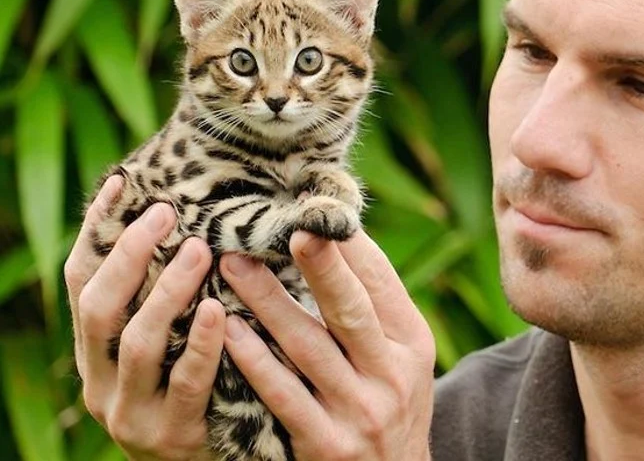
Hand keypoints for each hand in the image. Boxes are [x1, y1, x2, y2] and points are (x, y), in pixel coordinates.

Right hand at [64, 176, 224, 460]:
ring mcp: (131, 412)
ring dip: (169, 290)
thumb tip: (186, 218)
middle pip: (99, 307)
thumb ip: (168, 296)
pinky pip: (186, 383)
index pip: (81, 281)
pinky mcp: (172, 436)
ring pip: (139, 342)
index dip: (98, 231)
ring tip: (201, 250)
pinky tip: (221, 310)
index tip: (123, 182)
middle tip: (167, 213)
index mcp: (96, 352)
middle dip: (131, 254)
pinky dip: (203, 343)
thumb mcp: (171, 343)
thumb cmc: (202, 389)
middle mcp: (101, 380)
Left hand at [220, 229, 435, 459]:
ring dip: (267, 302)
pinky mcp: (326, 444)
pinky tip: (228, 330)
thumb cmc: (388, 403)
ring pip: (307, 346)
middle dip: (319, 265)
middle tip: (286, 226)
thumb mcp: (402, 358)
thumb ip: (374, 310)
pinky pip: (283, 395)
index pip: (380, 282)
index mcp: (413, 343)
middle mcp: (392, 374)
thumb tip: (336, 239)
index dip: (347, 245)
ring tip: (233, 265)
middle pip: (349, 309)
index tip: (313, 208)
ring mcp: (360, 411)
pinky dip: (255, 360)